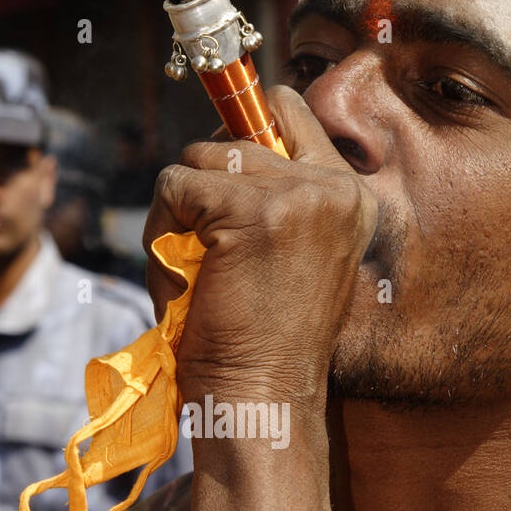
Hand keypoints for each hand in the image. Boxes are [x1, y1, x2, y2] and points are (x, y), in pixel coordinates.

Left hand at [143, 86, 377, 413]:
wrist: (260, 400)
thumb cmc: (260, 345)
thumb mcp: (286, 258)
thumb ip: (271, 200)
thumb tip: (217, 145)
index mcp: (351, 197)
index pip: (287, 110)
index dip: (239, 140)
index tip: (217, 191)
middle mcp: (335, 187)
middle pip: (234, 133)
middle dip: (203, 187)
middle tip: (205, 254)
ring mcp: (298, 195)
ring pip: (197, 159)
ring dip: (178, 217)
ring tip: (194, 278)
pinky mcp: (251, 209)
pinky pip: (174, 186)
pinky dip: (159, 234)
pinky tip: (184, 284)